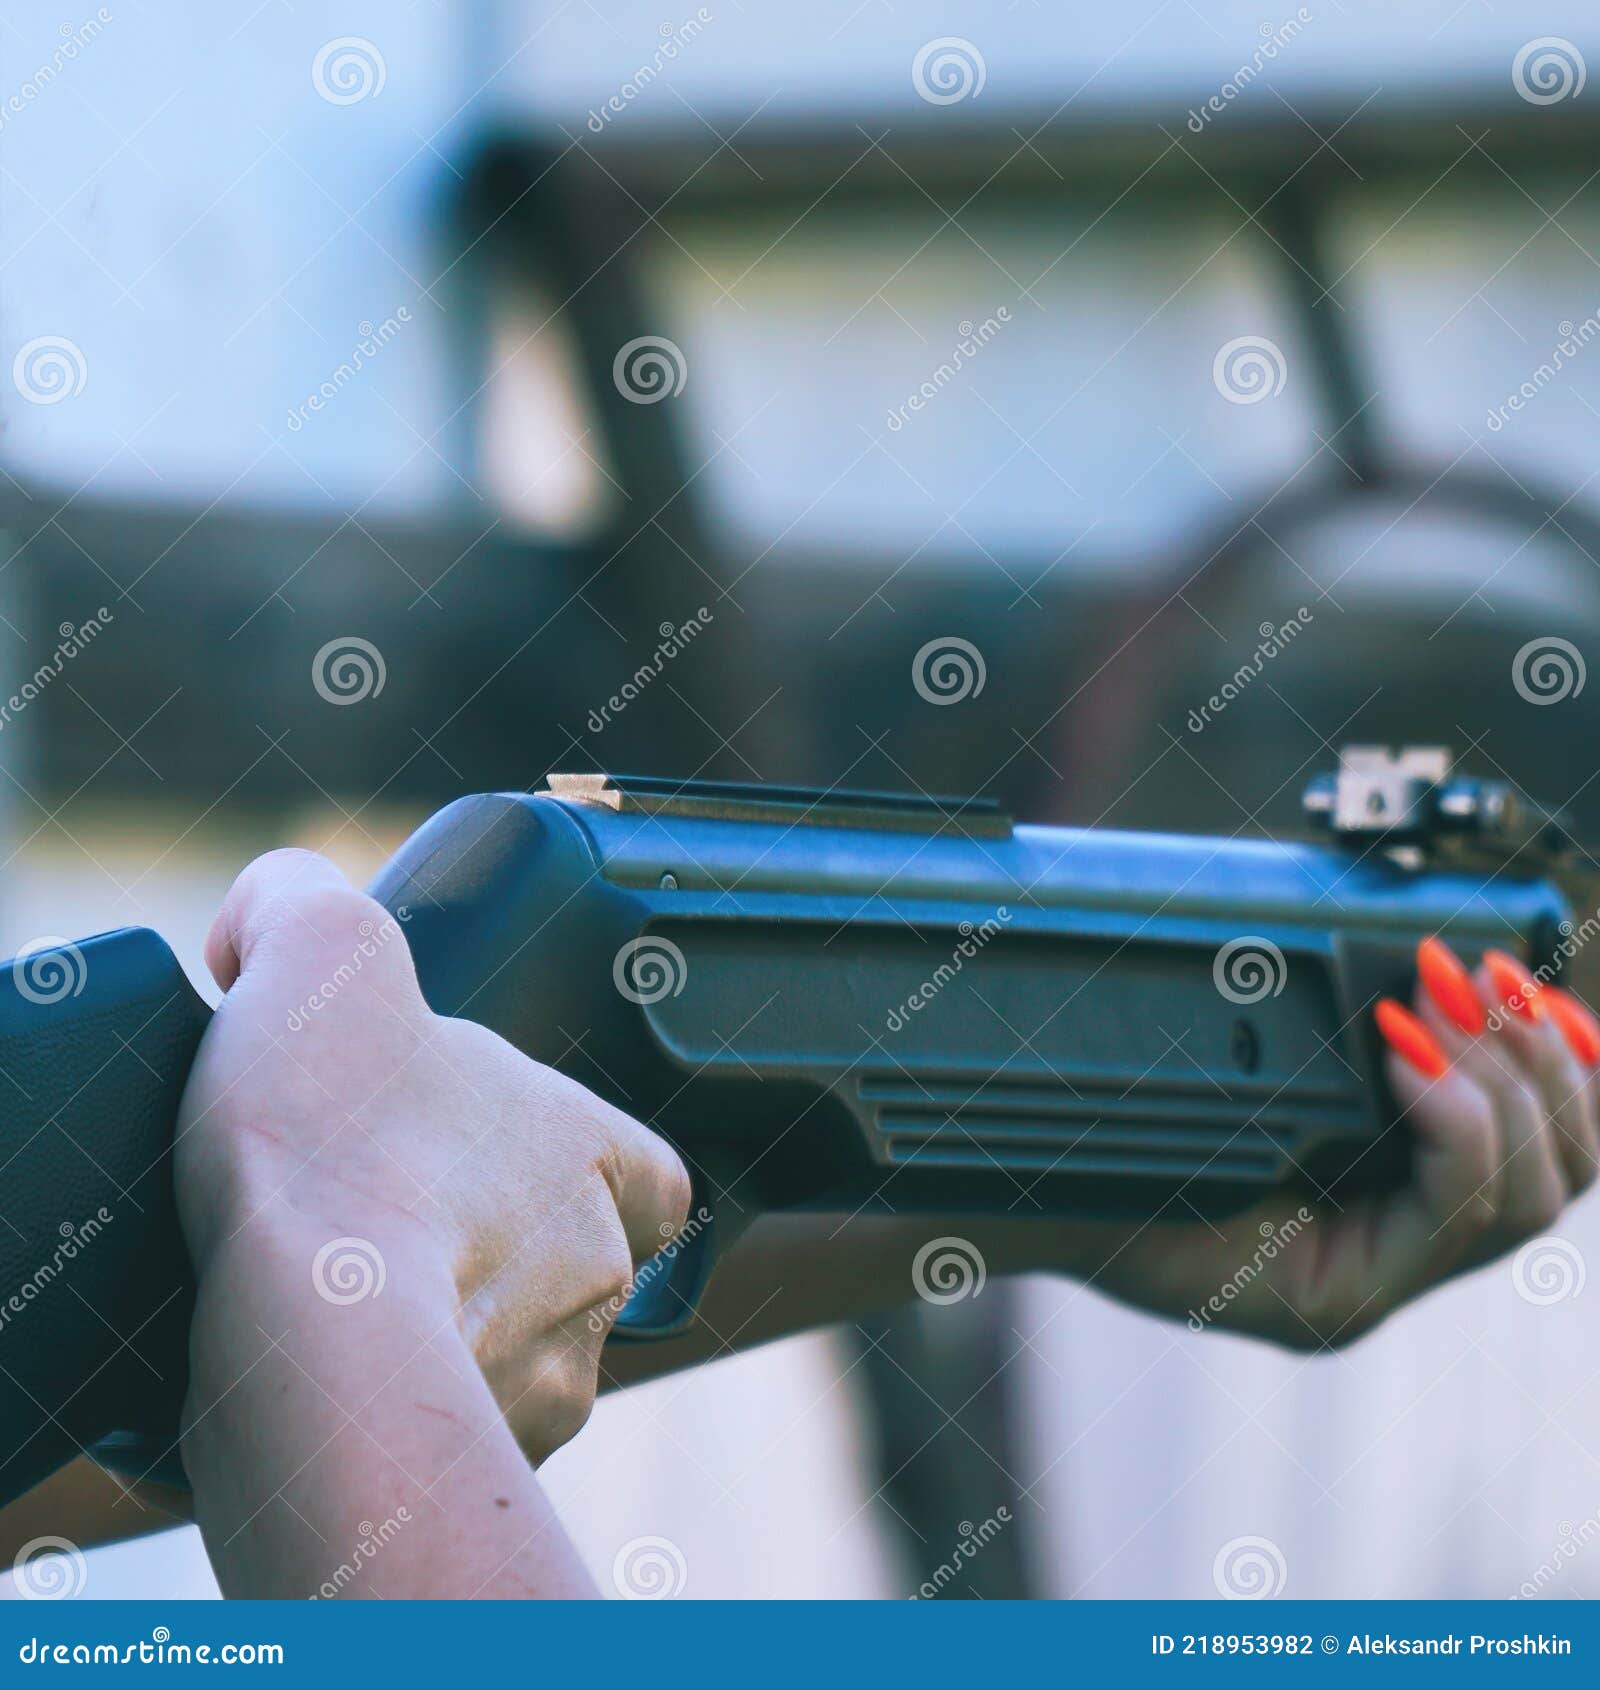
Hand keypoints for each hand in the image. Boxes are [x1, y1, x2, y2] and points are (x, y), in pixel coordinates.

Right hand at [174, 848, 690, 1464]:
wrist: (306, 1328)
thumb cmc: (336, 1139)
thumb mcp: (323, 952)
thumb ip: (306, 903)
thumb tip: (270, 911)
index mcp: (591, 1153)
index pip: (640, 1164)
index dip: (580, 1156)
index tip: (495, 1150)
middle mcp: (597, 1270)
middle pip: (569, 1261)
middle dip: (492, 1250)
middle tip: (386, 1228)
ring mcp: (552, 1376)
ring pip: (517, 1357)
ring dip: (451, 1337)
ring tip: (345, 1310)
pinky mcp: (484, 1459)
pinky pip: (456, 1438)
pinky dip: (405, 1413)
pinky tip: (328, 1384)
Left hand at [1053, 937, 1598, 1349]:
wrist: (1028, 1168)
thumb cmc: (1127, 1099)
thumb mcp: (1261, 1051)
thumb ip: (1345, 1029)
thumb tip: (1431, 955)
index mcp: (1383, 1188)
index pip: (1538, 1144)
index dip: (1564, 1063)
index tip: (1529, 973)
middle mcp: (1389, 1248)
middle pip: (1554, 1177)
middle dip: (1541, 1065)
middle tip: (1483, 975)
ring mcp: (1365, 1287)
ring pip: (1517, 1202)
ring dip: (1503, 1085)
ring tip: (1440, 1001)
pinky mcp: (1326, 1307)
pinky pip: (1446, 1224)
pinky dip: (1451, 1127)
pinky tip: (1405, 1061)